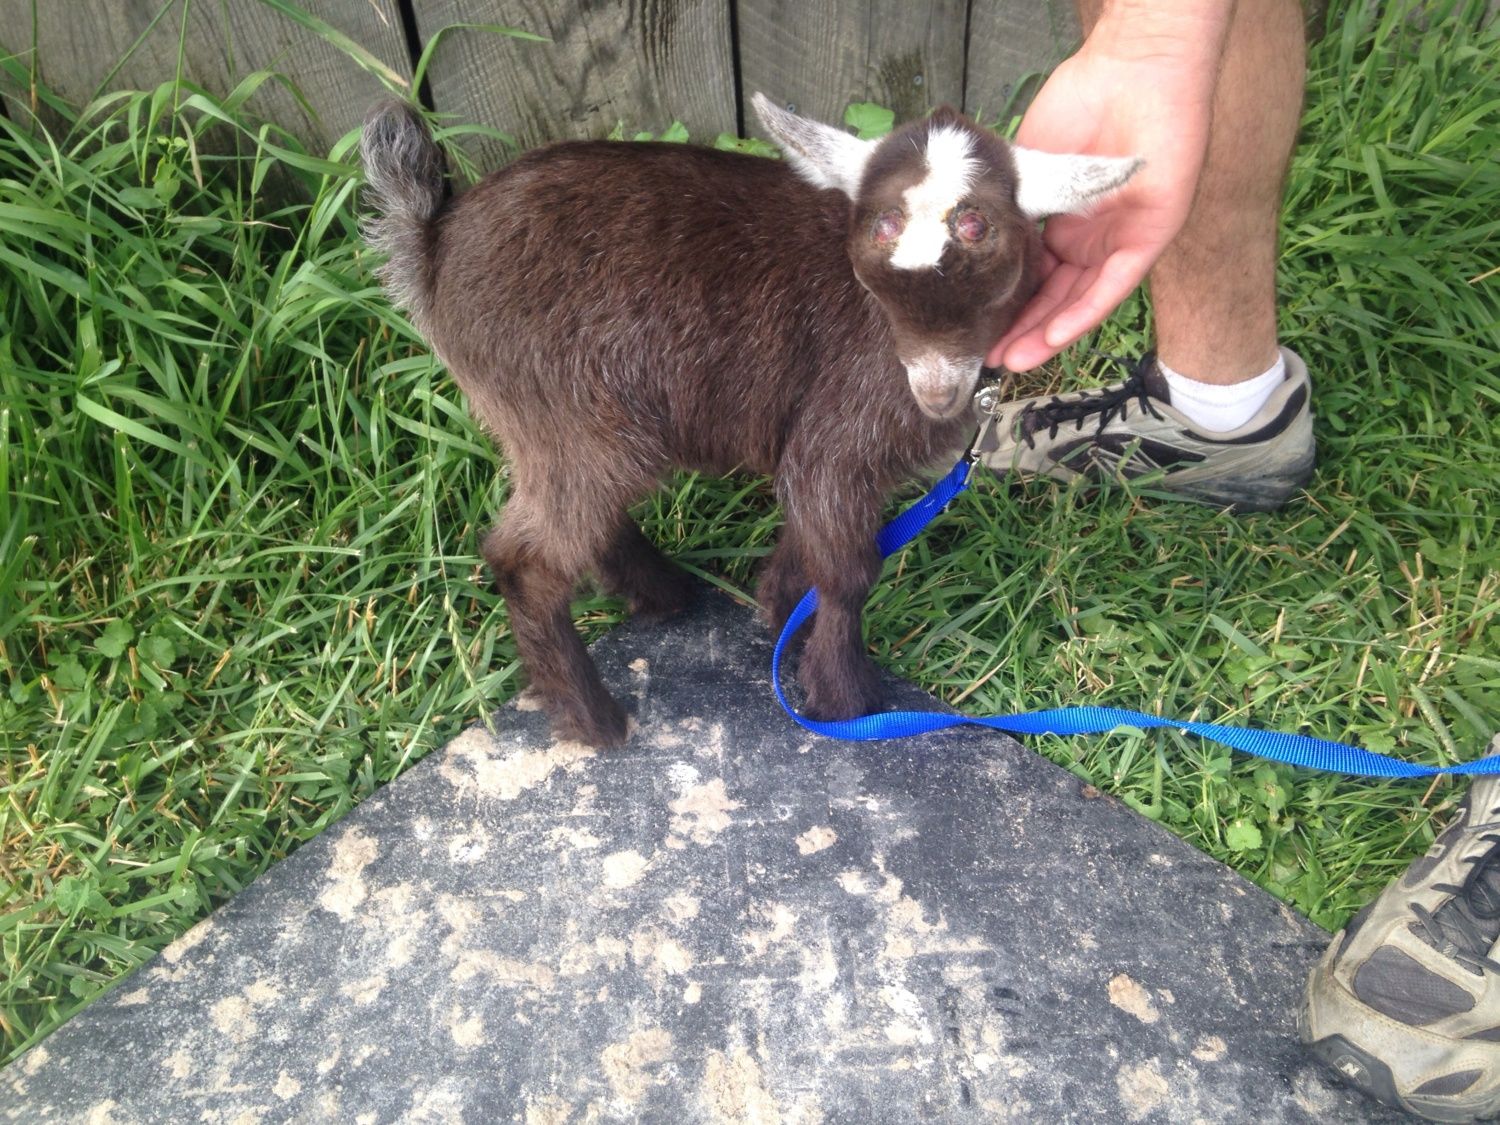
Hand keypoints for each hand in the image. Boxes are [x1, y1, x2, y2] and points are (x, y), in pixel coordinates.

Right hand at [990, 5, 1231, 370]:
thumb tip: (972, 249)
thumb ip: (1011, 212)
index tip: (976, 327)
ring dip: (1048, 334)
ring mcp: (1123, 238)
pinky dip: (1083, 313)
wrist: (1131, 68)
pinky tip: (1053, 337)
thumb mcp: (1029, 169)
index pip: (1035, 275)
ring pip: (1083, 300)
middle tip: (987, 358)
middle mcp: (1095, 237)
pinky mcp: (1152, 234)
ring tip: (1012, 361)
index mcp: (1067, 221)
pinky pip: (1115, 286)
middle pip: (1057, 296)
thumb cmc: (1083, 101)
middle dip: (1022, 330)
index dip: (1007, 304)